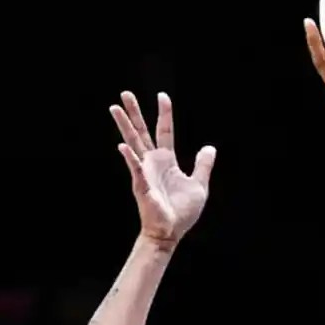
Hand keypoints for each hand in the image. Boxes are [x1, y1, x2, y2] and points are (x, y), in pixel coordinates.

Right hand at [109, 92, 215, 248]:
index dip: (164, 114)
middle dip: (135, 113)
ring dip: (125, 126)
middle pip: (142, 132)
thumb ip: (203, 165)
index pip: (165, 131)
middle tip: (125, 93)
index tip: (162, 96)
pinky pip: (135, 169)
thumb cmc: (182, 211)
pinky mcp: (141, 185)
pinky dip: (130, 158)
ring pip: (133, 144)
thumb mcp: (199, 184)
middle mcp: (153, 163)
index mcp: (167, 161)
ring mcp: (144, 172)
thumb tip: (210, 147)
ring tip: (115, 107)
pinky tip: (122, 147)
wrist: (171, 232)